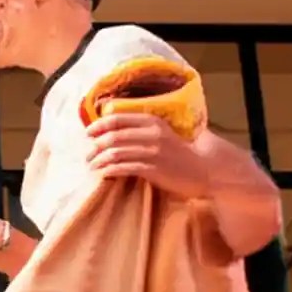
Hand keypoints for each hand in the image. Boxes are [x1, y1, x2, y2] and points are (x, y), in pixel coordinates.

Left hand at [85, 112, 210, 198]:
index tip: (88, 133)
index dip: (99, 125)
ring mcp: (153, 152)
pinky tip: (104, 173)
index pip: (118, 118)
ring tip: (92, 165)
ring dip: (99, 160)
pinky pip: (124, 168)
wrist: (205, 169)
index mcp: (153, 121)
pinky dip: (110, 170)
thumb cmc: (181, 152)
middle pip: (113, 137)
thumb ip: (142, 127)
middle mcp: (151, 134)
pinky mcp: (154, 169)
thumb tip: (113, 124)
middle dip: (95, 146)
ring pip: (115, 153)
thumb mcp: (162, 132)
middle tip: (87, 154)